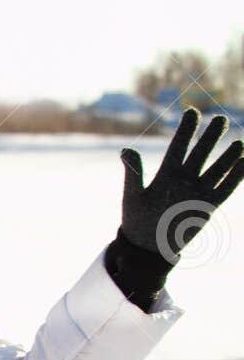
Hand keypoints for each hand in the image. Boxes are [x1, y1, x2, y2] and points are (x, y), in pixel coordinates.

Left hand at [118, 109, 242, 265]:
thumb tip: (126, 150)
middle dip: (211, 137)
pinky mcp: (208, 205)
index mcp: (166, 173)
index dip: (186, 130)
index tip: (191, 112)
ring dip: (228, 156)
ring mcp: (198, 191)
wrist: (148, 247)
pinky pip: (225, 189)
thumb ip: (133, 173)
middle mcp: (184, 179)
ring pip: (216, 169)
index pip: (179, 146)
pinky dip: (236, 177)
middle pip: (201, 153)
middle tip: (220, 119)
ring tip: (239, 142)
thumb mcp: (133, 196)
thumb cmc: (136, 220)